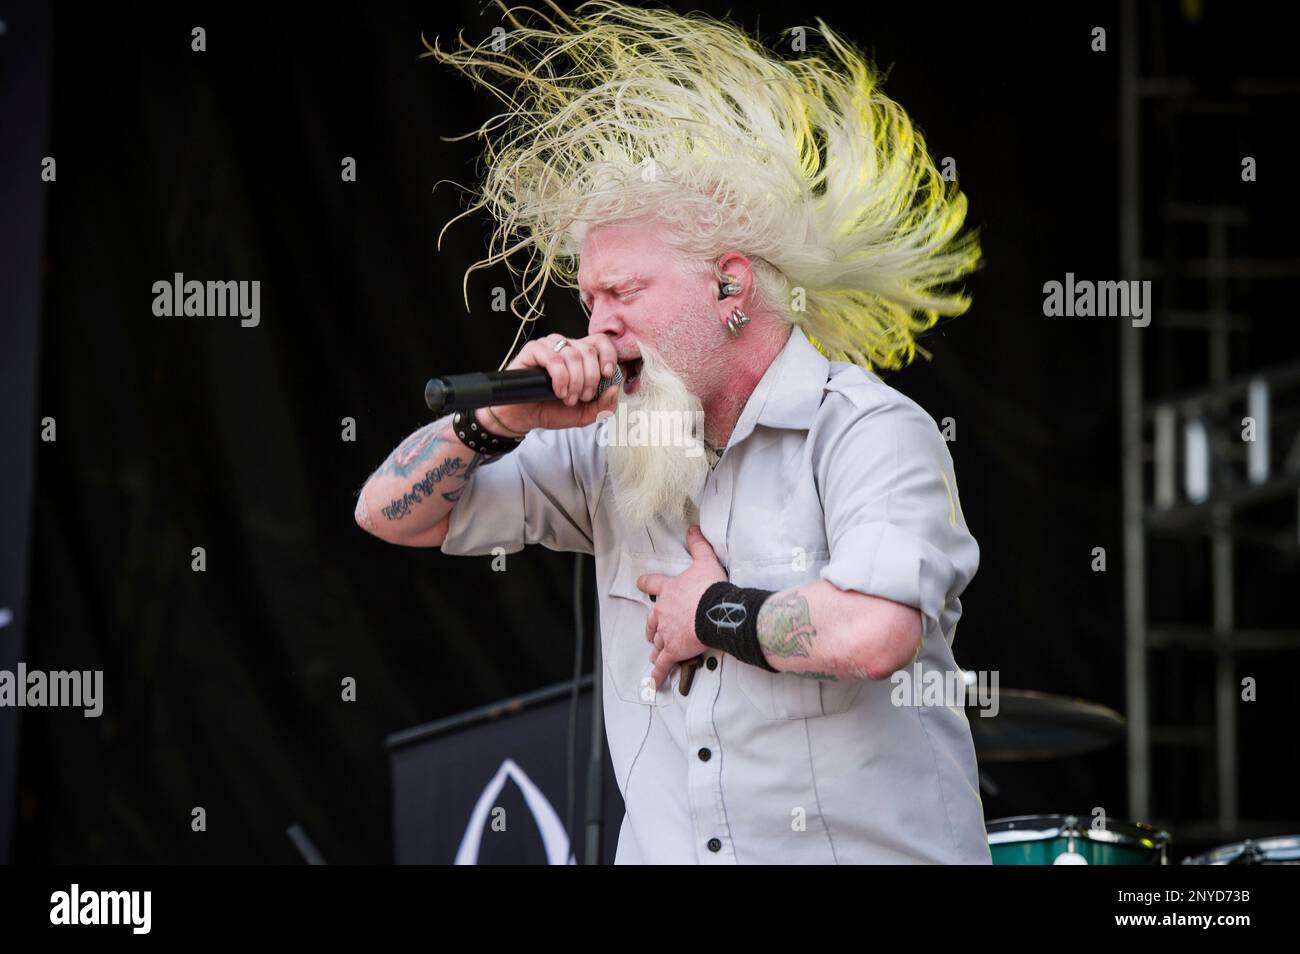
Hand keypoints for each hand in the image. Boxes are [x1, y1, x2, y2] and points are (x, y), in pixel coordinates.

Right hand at [478, 333, 621, 436]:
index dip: (609, 356)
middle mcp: (566, 347)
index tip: (607, 375)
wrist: (523, 417)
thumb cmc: (551, 410)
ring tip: (567, 398)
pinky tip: (557, 391)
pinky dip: (560, 378)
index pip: (601, 342)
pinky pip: (554, 358)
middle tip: (581, 398)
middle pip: (589, 351)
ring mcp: (549, 346)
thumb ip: (604, 406)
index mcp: (581, 356)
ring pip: (573, 355)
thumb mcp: (584, 414)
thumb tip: (615, 389)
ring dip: (575, 382)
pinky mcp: (533, 350)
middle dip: (590, 379)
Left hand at [636, 525, 727, 689]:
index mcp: (668, 591)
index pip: (652, 585)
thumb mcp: (705, 561)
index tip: (639, 584)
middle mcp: (663, 612)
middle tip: (651, 633)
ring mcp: (666, 632)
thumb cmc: (710, 587)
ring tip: (656, 655)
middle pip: (651, 621)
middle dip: (651, 628)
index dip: (646, 585)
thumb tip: (693, 527)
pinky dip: (657, 674)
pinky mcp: (673, 649)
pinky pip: (663, 664)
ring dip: (656, 648)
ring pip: (657, 642)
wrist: (715, 610)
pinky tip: (653, 683)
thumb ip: (698, 544)